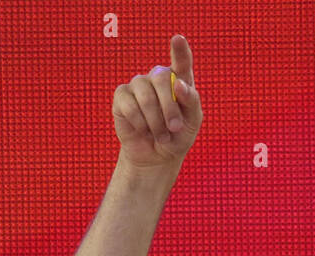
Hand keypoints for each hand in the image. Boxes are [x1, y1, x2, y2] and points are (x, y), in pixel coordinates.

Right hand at [112, 34, 202, 169]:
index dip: (179, 51)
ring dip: (156, 121)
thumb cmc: (178, 137)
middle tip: (174, 128)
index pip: (181, 61)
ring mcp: (139, 84)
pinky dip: (140, 122)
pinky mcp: (122, 96)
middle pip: (162, 77)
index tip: (178, 39)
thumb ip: (191, 101)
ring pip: (145, 94)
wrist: (157, 157)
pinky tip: (144, 130)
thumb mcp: (192, 122)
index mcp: (179, 80)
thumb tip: (178, 84)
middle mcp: (158, 78)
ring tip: (161, 136)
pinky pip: (129, 104)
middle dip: (169, 106)